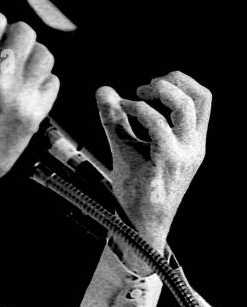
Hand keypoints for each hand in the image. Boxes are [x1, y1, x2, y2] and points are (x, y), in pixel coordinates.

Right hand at [0, 12, 59, 206]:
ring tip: (20, 65)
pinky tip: (27, 87)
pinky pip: (52, 83)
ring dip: (31, 55)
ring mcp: (22, 97)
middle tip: (5, 48)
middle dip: (13, 35)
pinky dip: (42, 80)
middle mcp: (1, 78)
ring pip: (44, 54)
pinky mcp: (35, 115)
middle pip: (25, 32)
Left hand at [95, 71, 210, 258]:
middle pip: (198, 98)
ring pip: (183, 109)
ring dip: (157, 95)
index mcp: (191, 141)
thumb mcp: (127, 145)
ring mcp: (182, 155)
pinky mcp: (166, 165)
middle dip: (170, 82)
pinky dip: (141, 113)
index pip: (202, 99)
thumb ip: (117, 119)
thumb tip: (104, 90)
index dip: (179, 82)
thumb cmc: (138, 187)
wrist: (140, 224)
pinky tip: (123, 111)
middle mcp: (192, 146)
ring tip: (131, 100)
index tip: (150, 87)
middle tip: (143, 89)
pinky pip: (159, 130)